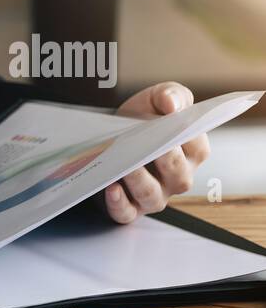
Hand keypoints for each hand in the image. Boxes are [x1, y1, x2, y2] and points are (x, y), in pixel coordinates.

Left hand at [103, 82, 209, 223]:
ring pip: (152, 195)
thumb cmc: (139, 121)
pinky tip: (111, 188)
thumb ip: (170, 95)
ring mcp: (155, 195)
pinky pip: (126, 212)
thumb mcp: (155, 100)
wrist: (109, 136)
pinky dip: (119, 203)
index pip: (198, 149)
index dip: (184, 138)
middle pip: (177, 174)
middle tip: (147, 144)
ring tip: (125, 165)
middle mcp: (177, 178)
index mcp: (192, 153)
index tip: (171, 125)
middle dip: (163, 159)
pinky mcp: (129, 208)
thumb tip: (172, 104)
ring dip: (139, 180)